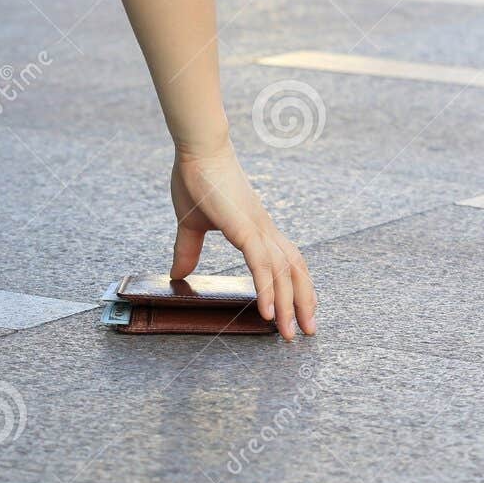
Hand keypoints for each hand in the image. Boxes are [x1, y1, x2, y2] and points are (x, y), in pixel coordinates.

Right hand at [170, 143, 317, 339]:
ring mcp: (258, 229)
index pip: (286, 262)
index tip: (299, 311)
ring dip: (290, 305)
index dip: (296, 286)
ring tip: (289, 332)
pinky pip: (262, 265)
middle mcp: (265, 231)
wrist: (198, 150)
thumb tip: (178, 275)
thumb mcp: (190, 225)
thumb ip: (188, 251)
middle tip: (306, 332)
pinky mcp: (245, 228)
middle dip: (303, 303)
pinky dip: (268, 289)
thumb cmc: (197, 180)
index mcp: (257, 230)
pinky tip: (270, 312)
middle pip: (296, 271)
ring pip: (283, 273)